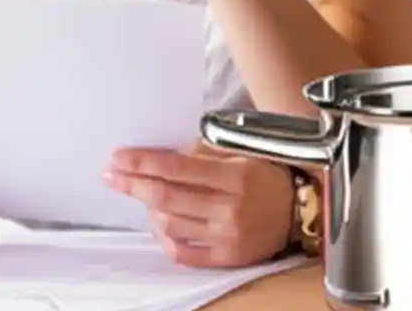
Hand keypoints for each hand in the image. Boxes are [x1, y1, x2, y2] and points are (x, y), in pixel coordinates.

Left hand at [104, 144, 293, 267]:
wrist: (301, 211)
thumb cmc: (267, 175)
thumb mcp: (241, 154)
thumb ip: (203, 154)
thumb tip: (163, 157)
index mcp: (234, 176)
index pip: (177, 168)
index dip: (143, 163)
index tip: (118, 159)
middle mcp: (229, 208)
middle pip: (167, 197)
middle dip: (133, 184)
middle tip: (110, 175)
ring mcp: (227, 236)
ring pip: (171, 224)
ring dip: (150, 209)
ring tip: (144, 196)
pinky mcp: (227, 258)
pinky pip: (184, 253)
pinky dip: (165, 239)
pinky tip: (160, 225)